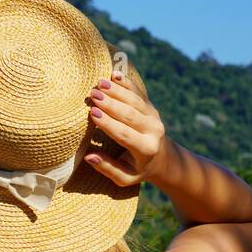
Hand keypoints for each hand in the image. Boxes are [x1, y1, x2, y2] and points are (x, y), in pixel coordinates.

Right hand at [83, 71, 171, 186]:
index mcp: (146, 150)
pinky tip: (114, 74)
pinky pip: (139, 93)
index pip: (125, 134)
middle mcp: (153, 131)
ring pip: (135, 100)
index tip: (92, 113)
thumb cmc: (137, 168)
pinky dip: (126, 83)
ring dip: (117, 90)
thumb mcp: (124, 177)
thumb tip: (88, 157)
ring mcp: (154, 117)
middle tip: (93, 94)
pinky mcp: (151, 107)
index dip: (109, 124)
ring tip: (99, 83)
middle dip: (111, 103)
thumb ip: (107, 168)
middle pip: (130, 114)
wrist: (163, 158)